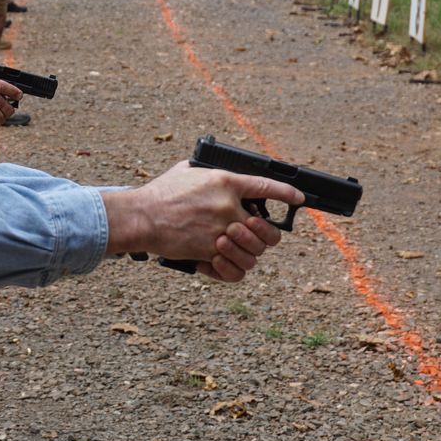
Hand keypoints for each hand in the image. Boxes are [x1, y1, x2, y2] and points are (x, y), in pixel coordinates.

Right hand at [101, 161, 303, 282]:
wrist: (141, 216)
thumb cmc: (159, 193)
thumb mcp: (185, 171)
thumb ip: (207, 173)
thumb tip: (216, 174)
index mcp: (225, 182)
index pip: (266, 187)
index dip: (287, 193)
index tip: (299, 198)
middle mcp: (228, 207)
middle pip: (268, 230)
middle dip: (268, 235)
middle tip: (258, 235)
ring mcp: (221, 232)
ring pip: (255, 253)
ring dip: (249, 253)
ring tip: (236, 249)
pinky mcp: (209, 252)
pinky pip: (234, 269)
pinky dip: (232, 269)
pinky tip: (226, 263)